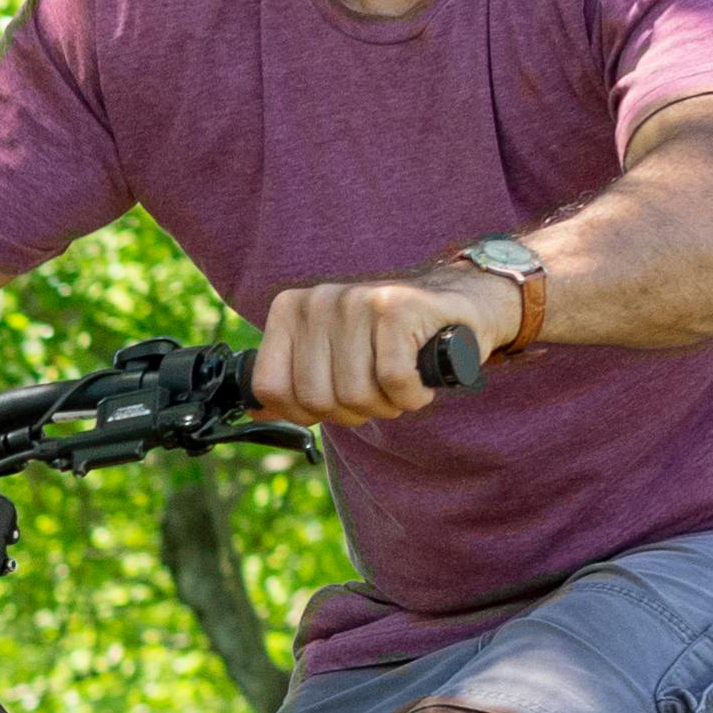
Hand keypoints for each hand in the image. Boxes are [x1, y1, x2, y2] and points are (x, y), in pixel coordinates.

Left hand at [254, 269, 493, 426]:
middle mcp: (319, 300)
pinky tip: (420, 380)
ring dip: (385, 406)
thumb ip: (292, 380)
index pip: (270, 388)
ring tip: (399, 383)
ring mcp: (357, 299)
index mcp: (290, 310)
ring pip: (355, 394)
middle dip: (351, 412)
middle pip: (316, 398)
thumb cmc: (387, 342)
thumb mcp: (331, 356)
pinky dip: (412, 396)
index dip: (302, 413)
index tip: (331, 403)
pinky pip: (394, 382)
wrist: (457, 308)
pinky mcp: (397, 308)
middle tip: (376, 393)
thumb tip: (255, 413)